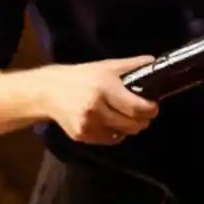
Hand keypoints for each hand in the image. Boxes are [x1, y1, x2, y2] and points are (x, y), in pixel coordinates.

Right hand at [37, 56, 158, 144]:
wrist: (49, 91)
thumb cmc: (82, 76)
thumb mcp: (107, 66)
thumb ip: (132, 65)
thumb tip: (154, 63)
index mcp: (104, 88)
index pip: (136, 108)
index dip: (150, 110)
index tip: (153, 107)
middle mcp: (95, 107)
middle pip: (132, 124)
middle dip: (142, 120)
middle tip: (142, 113)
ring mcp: (87, 124)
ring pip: (122, 134)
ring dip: (128, 128)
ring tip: (125, 116)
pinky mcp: (81, 135)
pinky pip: (108, 140)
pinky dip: (114, 133)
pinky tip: (109, 122)